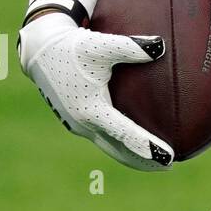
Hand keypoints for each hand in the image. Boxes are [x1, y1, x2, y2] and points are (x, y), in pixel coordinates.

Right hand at [18, 11, 174, 169]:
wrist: (40, 51)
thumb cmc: (72, 46)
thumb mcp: (100, 44)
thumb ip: (130, 46)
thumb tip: (160, 46)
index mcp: (90, 109)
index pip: (125, 134)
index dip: (147, 147)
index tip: (169, 158)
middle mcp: (83, 123)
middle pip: (119, 150)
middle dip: (143, 162)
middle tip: (170, 166)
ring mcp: (78, 125)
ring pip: (110, 148)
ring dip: (132, 158)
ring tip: (157, 163)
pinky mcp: (76, 122)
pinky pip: (103, 139)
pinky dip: (121, 146)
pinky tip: (135, 143)